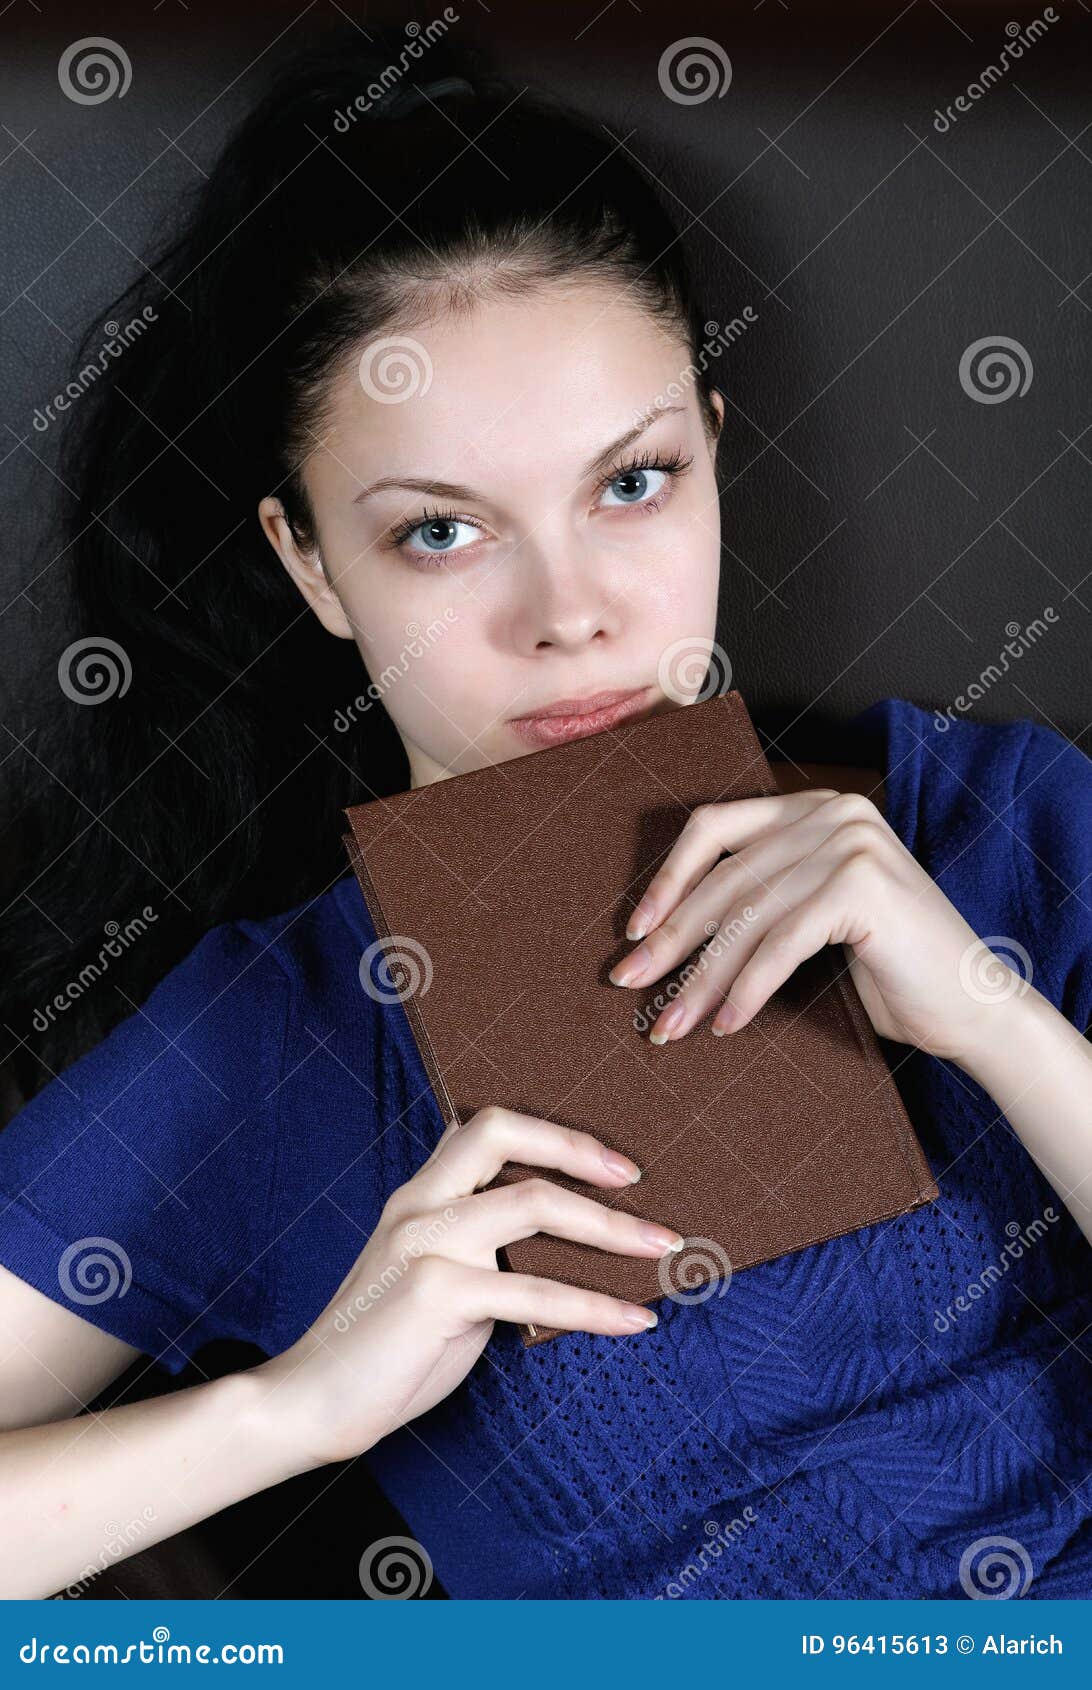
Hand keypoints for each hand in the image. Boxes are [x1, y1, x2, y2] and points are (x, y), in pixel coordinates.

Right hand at [251, 1107, 682, 1467]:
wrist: (311, 1401)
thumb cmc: (385, 1347)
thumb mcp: (437, 1278)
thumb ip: (481, 1247)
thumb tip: (561, 1240)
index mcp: (421, 1194)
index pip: (485, 1127)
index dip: (553, 1132)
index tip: (611, 1160)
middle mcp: (421, 1204)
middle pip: (502, 1134)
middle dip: (578, 1148)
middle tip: (637, 1178)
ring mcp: (425, 1242)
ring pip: (532, 1204)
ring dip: (610, 1225)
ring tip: (661, 1247)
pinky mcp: (436, 1293)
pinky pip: (533, 1292)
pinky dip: (594, 1307)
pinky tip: (634, 1321)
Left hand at [609, 788, 1018, 1066]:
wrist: (973, 1008)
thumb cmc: (889, 972)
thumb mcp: (810, 919)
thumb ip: (760, 900)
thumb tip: (660, 933)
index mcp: (814, 808)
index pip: (715, 828)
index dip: (667, 878)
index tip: (633, 930)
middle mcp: (833, 812)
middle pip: (724, 876)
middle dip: (671, 938)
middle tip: (629, 984)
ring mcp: (851, 843)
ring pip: (747, 916)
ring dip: (701, 976)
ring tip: (671, 1024)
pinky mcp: (863, 886)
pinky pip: (781, 944)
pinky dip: (747, 989)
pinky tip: (725, 1024)